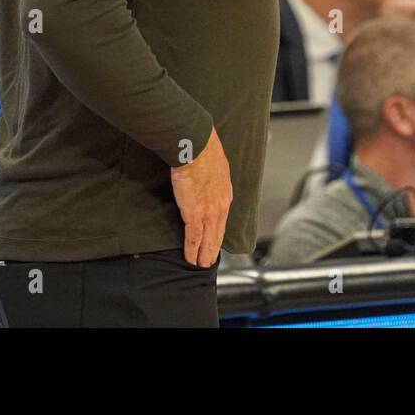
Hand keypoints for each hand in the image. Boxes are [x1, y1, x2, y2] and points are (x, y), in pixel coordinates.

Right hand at [170, 128, 231, 267]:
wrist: (196, 148)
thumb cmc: (203, 150)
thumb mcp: (216, 165)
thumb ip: (213, 177)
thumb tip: (207, 178)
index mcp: (225, 195)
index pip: (222, 220)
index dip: (218, 233)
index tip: (215, 241)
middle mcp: (220, 207)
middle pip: (217, 235)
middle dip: (213, 250)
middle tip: (208, 262)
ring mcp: (208, 213)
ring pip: (207, 240)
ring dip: (203, 255)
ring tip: (200, 265)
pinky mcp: (194, 214)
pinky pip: (193, 238)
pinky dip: (191, 250)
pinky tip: (189, 258)